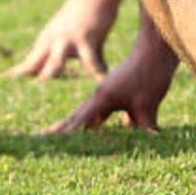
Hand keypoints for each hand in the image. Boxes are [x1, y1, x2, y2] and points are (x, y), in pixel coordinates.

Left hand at [6, 0, 117, 79]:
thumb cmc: (86, 15)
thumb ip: (79, 57)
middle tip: (18, 99)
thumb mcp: (76, 36)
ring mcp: (67, 41)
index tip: (3, 80)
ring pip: (55, 64)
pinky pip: (91, 62)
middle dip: (26, 81)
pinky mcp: (86, 39)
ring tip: (46, 86)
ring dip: (50, 74)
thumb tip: (88, 74)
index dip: (17, 74)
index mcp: (46, 42)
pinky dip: (97, 74)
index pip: (28, 63)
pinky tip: (100, 84)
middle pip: (33, 65)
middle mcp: (52, 42)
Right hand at [40, 34, 175, 133]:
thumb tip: (150, 146)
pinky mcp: (117, 92)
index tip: (48, 142)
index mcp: (102, 98)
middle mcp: (100, 96)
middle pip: (76, 116)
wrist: (156, 49)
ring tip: (58, 134)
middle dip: (59, 128)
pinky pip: (102, 110)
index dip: (64, 134)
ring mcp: (107, 93)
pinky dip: (96, 121)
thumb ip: (144, 128)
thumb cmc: (150, 74)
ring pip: (88, 113)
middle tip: (39, 138)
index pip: (79, 121)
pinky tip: (95, 128)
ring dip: (75, 124)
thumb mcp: (148, 106)